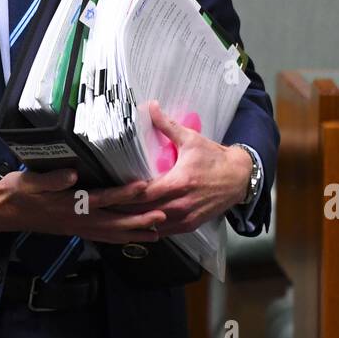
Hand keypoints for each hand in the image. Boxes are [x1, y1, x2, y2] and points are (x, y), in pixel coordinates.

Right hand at [0, 167, 167, 243]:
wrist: (2, 212)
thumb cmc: (17, 192)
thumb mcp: (29, 181)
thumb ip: (51, 179)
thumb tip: (73, 175)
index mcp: (69, 204)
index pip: (103, 198)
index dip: (124, 193)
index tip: (144, 187)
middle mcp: (77, 219)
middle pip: (114, 222)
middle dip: (140, 220)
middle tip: (164, 216)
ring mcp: (77, 228)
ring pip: (111, 234)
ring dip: (134, 234)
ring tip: (158, 234)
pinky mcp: (75, 231)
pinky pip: (103, 238)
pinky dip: (120, 240)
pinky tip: (132, 239)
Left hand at [111, 100, 252, 236]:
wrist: (239, 178)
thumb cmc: (214, 158)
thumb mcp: (190, 139)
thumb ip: (167, 125)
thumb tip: (150, 106)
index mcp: (178, 183)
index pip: (141, 194)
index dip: (119, 195)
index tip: (101, 194)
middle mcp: (179, 205)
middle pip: (140, 213)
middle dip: (118, 211)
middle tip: (98, 206)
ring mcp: (184, 218)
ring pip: (149, 226)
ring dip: (131, 222)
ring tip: (110, 216)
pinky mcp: (189, 226)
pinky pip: (162, 231)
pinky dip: (147, 227)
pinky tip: (133, 223)